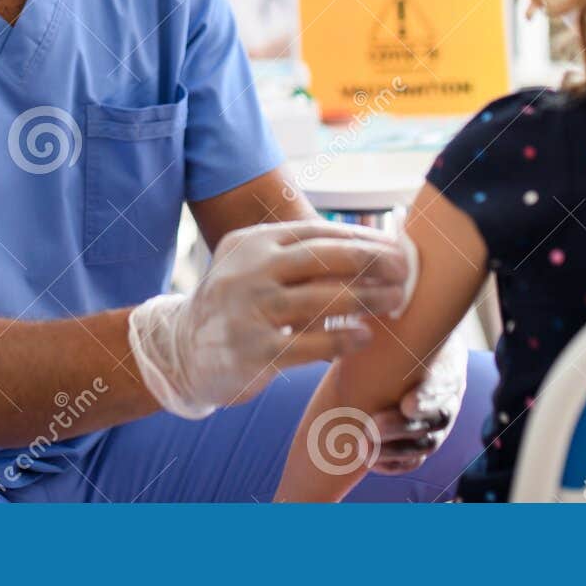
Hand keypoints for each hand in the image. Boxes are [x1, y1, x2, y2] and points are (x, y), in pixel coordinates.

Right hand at [128, 219, 411, 418]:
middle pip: (324, 258)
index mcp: (253, 243)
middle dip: (372, 261)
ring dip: (368, 299)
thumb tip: (366, 245)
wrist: (181, 352)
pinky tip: (366, 337)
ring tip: (395, 302)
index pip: (317, 233)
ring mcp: (250, 311)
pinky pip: (310, 344)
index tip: (395, 247)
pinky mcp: (254, 352)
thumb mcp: (251, 264)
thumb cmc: (235, 306)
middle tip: (405, 270)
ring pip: (322, 299)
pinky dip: (343, 340)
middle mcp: (250, 271)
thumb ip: (295, 253)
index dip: (362, 238)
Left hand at [368, 329, 467, 473]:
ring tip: (364, 447)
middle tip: (371, 426)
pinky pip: (415, 461)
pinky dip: (394, 464)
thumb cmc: (406, 333)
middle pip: (434, 420)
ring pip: (424, 444)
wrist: (419, 350)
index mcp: (447, 364)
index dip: (428, 397)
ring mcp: (438, 423)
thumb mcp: (405, 321)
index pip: (443, 383)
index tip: (407, 404)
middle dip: (402, 427)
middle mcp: (448, 397)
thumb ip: (387, 317)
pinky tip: (372, 462)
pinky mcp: (425, 441)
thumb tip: (360, 301)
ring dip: (394, 450)